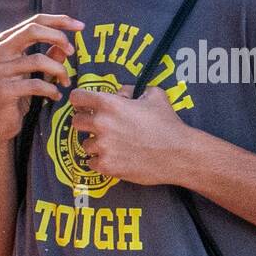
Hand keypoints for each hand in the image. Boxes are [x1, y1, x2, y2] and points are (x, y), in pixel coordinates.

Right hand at [0, 13, 82, 144]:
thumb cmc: (16, 96)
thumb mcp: (34, 74)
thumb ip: (48, 58)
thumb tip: (65, 46)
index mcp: (6, 43)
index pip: (34, 21)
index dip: (59, 20)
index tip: (80, 26)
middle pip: (32, 30)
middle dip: (58, 37)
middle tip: (73, 50)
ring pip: (38, 59)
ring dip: (59, 70)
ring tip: (66, 82)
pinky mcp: (2, 90)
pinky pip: (35, 84)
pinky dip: (51, 89)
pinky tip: (56, 96)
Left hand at [68, 85, 193, 186]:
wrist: (179, 153)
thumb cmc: (167, 123)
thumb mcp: (154, 95)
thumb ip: (131, 90)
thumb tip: (120, 92)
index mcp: (109, 104)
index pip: (77, 97)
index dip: (80, 101)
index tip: (83, 105)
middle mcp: (101, 124)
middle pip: (76, 121)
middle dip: (86, 122)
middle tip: (100, 127)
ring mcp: (102, 146)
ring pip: (85, 144)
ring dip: (95, 144)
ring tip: (113, 145)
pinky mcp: (105, 166)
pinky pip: (91, 162)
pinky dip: (100, 161)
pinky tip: (114, 157)